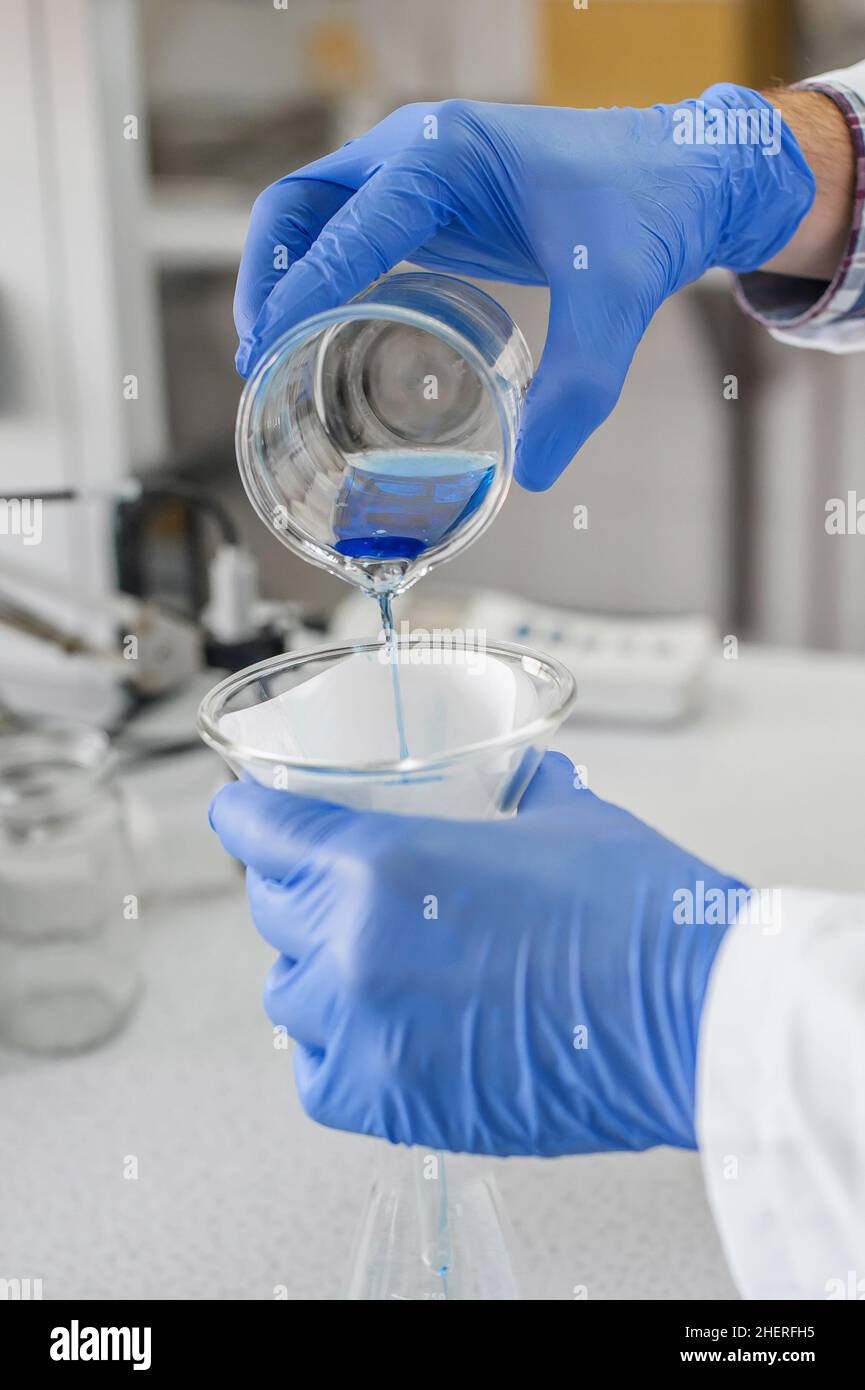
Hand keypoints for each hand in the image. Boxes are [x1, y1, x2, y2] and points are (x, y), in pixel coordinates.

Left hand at [209, 752, 747, 1155]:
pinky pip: (318, 1072)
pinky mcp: (393, 1102)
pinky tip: (377, 1027)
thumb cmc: (636, 913)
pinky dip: (335, 1046)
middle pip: (270, 909)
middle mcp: (352, 947)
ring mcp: (366, 1032)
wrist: (694, 1015)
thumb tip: (514, 779)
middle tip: (332, 880)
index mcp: (379, 863)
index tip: (245, 814)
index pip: (261, 833)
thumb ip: (512, 792)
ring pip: (289, 992)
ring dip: (315, 967)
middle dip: (292, 886)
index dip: (246, 817)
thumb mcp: (562, 814)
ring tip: (366, 957)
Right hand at [234, 87, 813, 488]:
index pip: (347, 224)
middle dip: (265, 275)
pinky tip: (323, 331)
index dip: (299, 289)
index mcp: (447, 155)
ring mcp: (416, 170)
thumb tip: (534, 472)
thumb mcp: (615, 303)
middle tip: (255, 355)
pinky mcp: (428, 200)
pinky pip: (350, 229)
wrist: (676, 176)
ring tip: (270, 350)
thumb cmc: (644, 215)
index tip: (264, 350)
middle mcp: (417, 150)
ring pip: (314, 212)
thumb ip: (578, 388)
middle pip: (300, 203)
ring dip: (283, 272)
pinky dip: (322, 273)